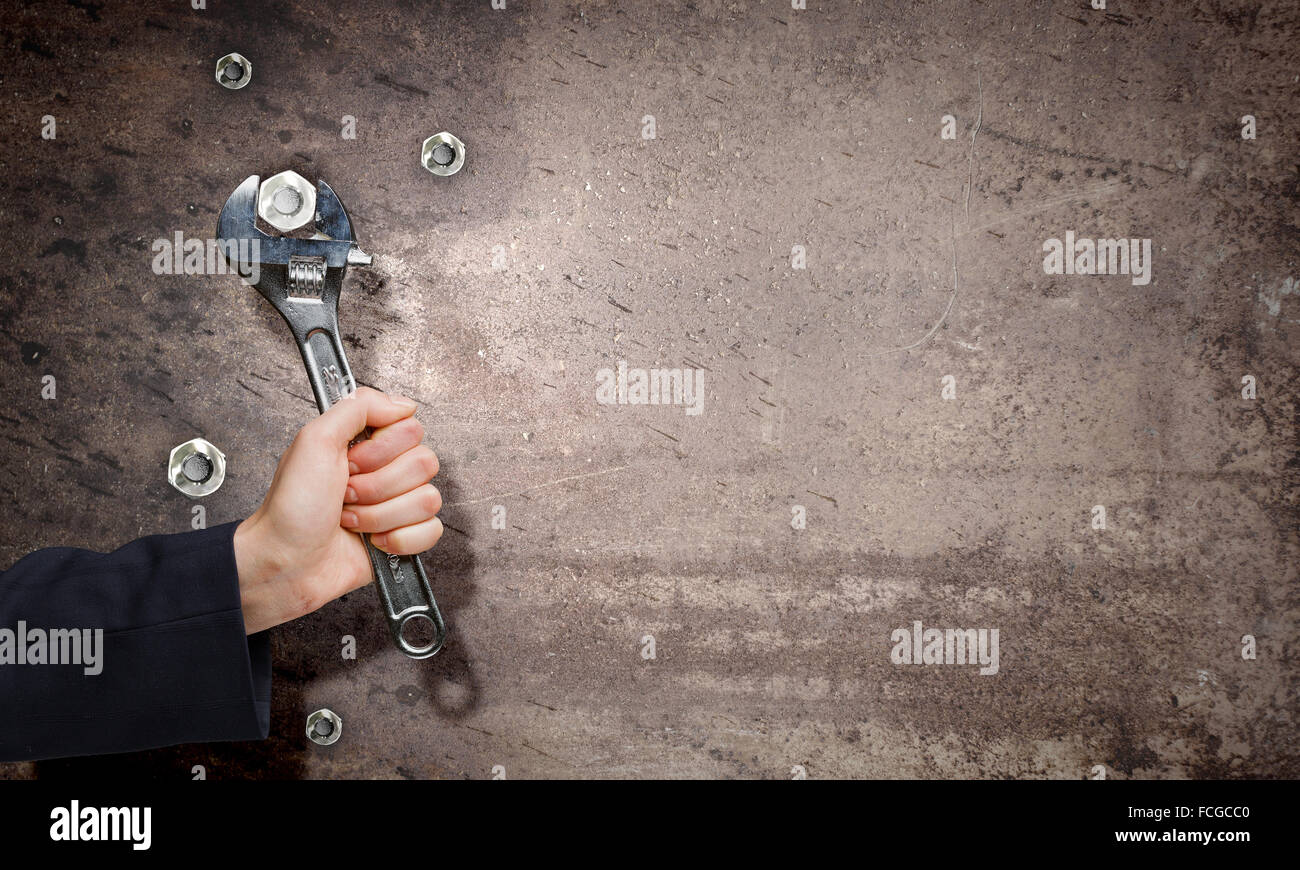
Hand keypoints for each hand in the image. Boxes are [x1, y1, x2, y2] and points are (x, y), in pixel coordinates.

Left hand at [233, 387, 443, 634]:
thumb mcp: (314, 439)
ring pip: (428, 499)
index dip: (381, 450)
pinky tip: (372, 541)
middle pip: (424, 463)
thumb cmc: (291, 507)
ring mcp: (397, 506)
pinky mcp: (404, 539)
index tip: (349, 463)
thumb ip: (359, 407)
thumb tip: (402, 404)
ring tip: (351, 519)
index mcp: (367, 443)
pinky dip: (400, 540)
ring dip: (381, 515)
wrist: (285, 562)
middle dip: (378, 485)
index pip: (412, 430)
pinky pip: (432, 531)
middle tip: (345, 494)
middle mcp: (386, 471)